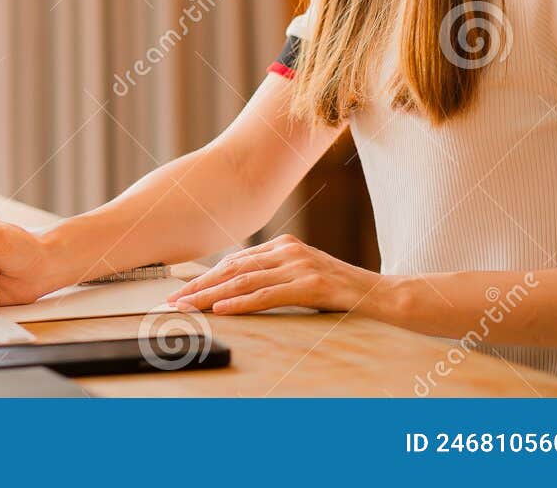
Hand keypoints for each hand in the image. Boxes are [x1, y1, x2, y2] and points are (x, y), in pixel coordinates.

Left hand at [169, 234, 389, 315]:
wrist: (381, 295)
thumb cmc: (341, 291)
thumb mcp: (304, 277)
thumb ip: (275, 277)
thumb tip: (236, 291)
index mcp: (284, 246)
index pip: (235, 261)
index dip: (207, 276)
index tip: (183, 290)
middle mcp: (288, 251)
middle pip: (234, 269)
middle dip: (201, 285)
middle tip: (175, 300)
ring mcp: (299, 265)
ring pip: (245, 282)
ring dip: (212, 296)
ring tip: (189, 306)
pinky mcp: (310, 284)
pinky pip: (268, 295)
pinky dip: (241, 304)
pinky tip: (221, 310)